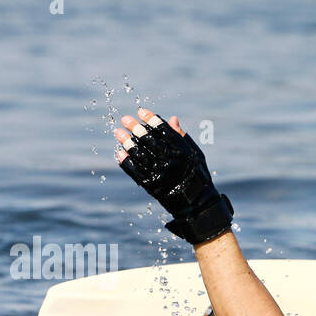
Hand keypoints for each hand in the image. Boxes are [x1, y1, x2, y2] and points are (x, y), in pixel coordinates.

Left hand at [114, 108, 233, 245]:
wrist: (197, 203)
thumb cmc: (196, 175)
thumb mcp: (194, 153)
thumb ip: (181, 137)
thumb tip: (171, 118)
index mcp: (182, 152)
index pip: (164, 131)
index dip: (151, 120)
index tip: (141, 111)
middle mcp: (171, 161)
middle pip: (149, 140)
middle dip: (136, 128)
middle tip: (125, 119)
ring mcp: (160, 173)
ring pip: (140, 154)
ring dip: (127, 143)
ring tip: (118, 133)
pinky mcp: (152, 185)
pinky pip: (135, 170)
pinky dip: (126, 161)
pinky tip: (119, 152)